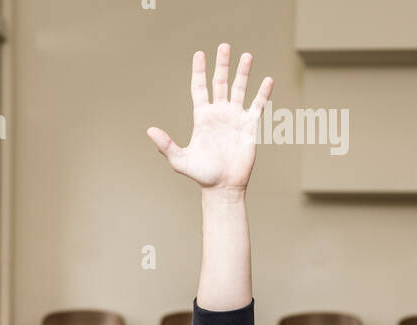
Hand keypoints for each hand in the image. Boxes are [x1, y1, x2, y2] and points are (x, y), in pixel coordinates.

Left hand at [147, 44, 271, 192]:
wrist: (223, 188)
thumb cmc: (202, 175)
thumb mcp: (180, 160)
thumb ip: (166, 145)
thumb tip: (149, 130)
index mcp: (202, 117)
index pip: (200, 88)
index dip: (199, 71)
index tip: (199, 54)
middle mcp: (219, 114)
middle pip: (220, 82)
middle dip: (222, 64)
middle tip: (224, 46)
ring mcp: (235, 118)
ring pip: (240, 89)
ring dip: (243, 72)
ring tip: (247, 55)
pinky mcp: (249, 126)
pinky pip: (257, 106)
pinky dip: (262, 93)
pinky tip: (267, 80)